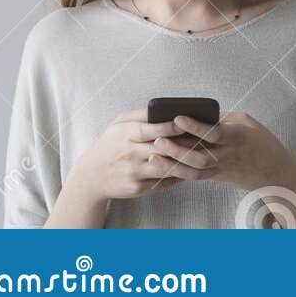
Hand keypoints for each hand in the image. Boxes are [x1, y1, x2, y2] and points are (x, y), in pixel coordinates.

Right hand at [69, 108, 200, 202]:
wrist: (90, 176)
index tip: (188, 122)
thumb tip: (167, 107)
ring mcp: (133, 173)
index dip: (171, 126)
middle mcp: (129, 154)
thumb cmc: (110, 144)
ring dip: (186, 162)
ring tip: (202, 154)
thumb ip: (141, 114)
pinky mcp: (137, 188)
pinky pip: (163, 182)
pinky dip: (178, 176)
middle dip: (185, 144)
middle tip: (205, 138)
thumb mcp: (118, 123)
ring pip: (166, 168)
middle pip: (163, 149)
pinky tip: (190, 168)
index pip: (152, 130)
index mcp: (124, 135)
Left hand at [165, 111, 295, 193]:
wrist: (273, 172)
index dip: (195, 126)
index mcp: (237, 137)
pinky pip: (195, 176)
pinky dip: (178, 172)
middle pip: (199, 154)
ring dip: (173, 163)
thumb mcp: (248, 122)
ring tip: (155, 155)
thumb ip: (224, 118)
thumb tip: (201, 113)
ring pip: (193, 169)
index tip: (178, 118)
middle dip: (177, 148)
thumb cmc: (262, 142)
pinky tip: (164, 166)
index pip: (214, 132)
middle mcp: (228, 154)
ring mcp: (221, 168)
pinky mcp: (216, 176)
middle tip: (157, 139)